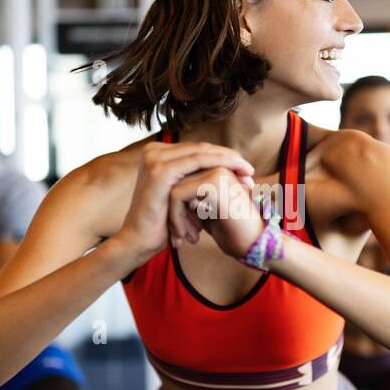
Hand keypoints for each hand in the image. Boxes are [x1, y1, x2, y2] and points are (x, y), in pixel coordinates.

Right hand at [113, 141, 254, 264]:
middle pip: (200, 148)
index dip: (222, 157)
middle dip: (229, 158)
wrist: (138, 241)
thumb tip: (224, 171)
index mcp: (158, 155)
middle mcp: (153, 151)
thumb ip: (194, 180)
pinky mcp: (160, 170)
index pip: (197, 150)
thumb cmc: (161, 224)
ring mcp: (155, 158)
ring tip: (248, 173)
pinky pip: (197, 161)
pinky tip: (236, 171)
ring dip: (229, 160)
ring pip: (202, 152)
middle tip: (251, 170)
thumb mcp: (180, 197)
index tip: (245, 170)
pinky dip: (219, 164)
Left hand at [169, 166, 264, 259]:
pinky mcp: (213, 182)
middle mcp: (218, 165)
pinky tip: (185, 236)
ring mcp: (217, 170)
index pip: (183, 178)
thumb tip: (168, 194)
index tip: (179, 229)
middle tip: (179, 236)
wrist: (255, 247)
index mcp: (220, 168)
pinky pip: (177, 195)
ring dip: (174, 216)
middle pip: (175, 181)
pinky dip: (176, 218)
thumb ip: (192, 198)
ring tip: (181, 237)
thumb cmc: (233, 234)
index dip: (177, 204)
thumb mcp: (208, 212)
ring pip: (173, 187)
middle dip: (173, 211)